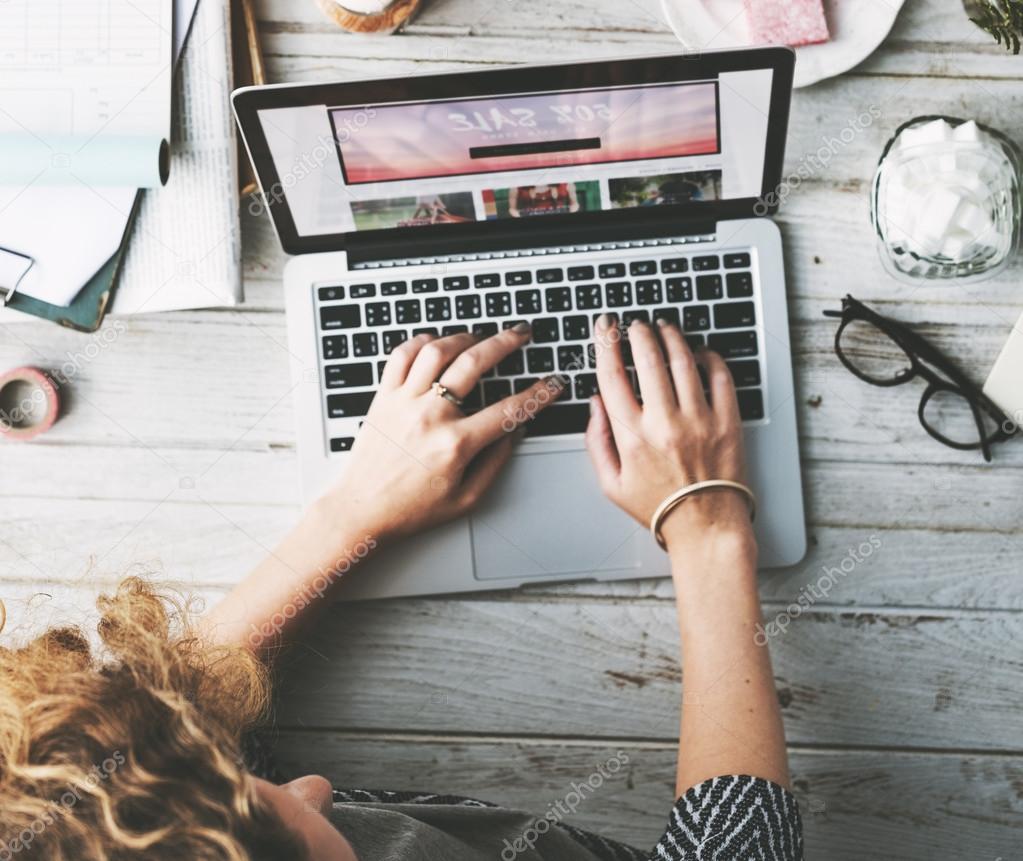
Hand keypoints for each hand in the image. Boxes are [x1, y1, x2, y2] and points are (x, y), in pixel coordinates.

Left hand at [320, 327, 565, 540]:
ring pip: (437, 350)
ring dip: (464, 337)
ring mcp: (404, 402)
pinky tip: (436, 343)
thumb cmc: (410, 509)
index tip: (552, 383)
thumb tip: (513, 432)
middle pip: (474, 362)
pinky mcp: (383, 398)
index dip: (538, 393)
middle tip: (521, 334)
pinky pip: (401, 355)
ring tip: (479, 336)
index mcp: (456, 444)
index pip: (509, 409)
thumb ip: (495, 464)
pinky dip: (421, 342)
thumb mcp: (466, 499)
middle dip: (506, 342)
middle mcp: (430, 417)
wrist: (361, 510)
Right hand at [585, 314, 751, 550]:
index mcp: (632, 436)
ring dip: (671, 336)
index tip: (605, 327)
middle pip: (647, 358)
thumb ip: (597, 441)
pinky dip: (709, 357)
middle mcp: (664, 423)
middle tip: (636, 324)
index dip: (605, 343)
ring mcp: (699, 420)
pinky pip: (720, 376)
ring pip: (683, 360)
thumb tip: (596, 403)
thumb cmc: (659, 507)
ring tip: (665, 328)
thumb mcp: (612, 484)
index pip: (611, 375)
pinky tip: (700, 352)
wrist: (706, 527)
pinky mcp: (727, 422)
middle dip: (638, 332)